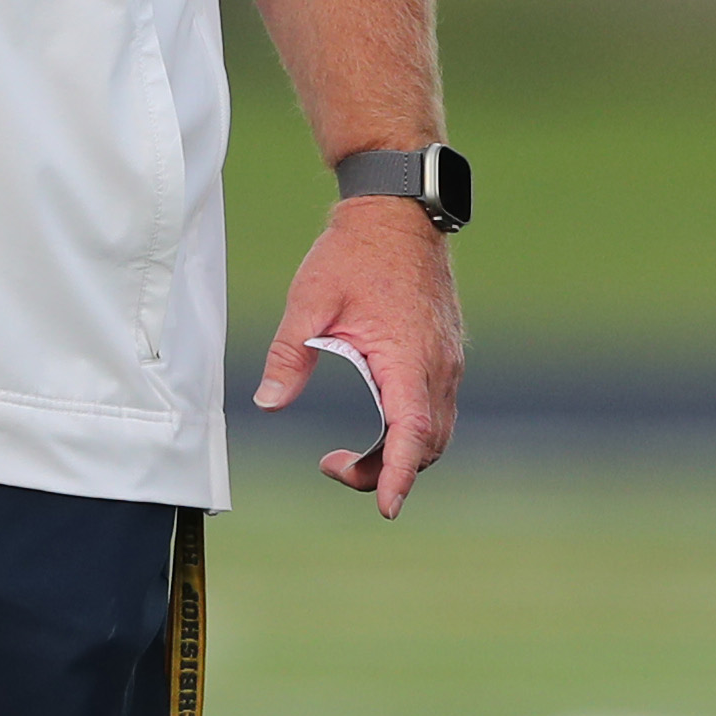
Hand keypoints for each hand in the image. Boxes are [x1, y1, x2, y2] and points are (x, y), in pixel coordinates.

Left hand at [251, 196, 460, 517]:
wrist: (396, 209)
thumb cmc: (353, 251)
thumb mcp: (309, 301)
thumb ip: (290, 355)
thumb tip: (267, 402)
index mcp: (407, 355)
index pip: (410, 433)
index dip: (398, 475)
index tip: (386, 507)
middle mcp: (437, 363)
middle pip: (426, 444)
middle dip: (386, 471)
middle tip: (333, 465)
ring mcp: (448, 358)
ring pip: (436, 430)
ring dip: (400, 453)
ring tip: (351, 454)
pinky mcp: (447, 351)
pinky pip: (438, 407)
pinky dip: (412, 429)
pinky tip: (378, 420)